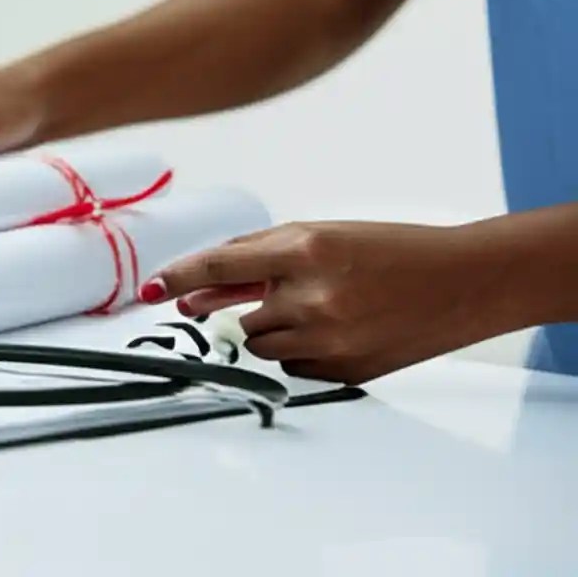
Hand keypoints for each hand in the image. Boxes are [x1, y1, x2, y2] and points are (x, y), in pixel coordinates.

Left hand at [140, 221, 500, 384]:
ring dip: (276, 330)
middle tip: (298, 294)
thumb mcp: (319, 238)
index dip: (178, 279)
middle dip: (252, 309)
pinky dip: (302, 352)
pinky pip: (291, 369)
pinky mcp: (344, 372)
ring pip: (260, 346)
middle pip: (238, 318)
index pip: (220, 266)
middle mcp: (314, 297)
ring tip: (328, 309)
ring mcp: (330, 340)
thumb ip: (252, 262)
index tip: (148, 290)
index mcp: (307, 250)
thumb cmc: (388, 250)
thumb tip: (191, 293)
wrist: (462, 283)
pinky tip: (342, 331)